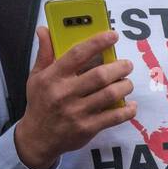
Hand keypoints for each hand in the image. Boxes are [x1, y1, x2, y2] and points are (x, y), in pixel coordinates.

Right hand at [14, 27, 136, 168]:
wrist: (38, 138)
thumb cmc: (40, 103)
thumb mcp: (36, 77)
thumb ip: (45, 53)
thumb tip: (44, 30)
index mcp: (53, 77)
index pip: (78, 54)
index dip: (98, 42)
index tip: (112, 36)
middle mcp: (65, 93)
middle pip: (100, 75)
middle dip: (119, 67)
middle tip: (126, 65)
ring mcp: (77, 112)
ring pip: (110, 94)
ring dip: (125, 86)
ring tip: (127, 83)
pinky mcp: (88, 128)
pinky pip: (114, 117)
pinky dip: (127, 110)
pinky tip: (131, 105)